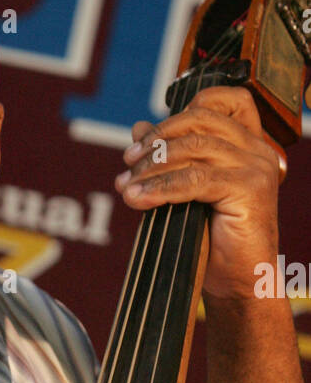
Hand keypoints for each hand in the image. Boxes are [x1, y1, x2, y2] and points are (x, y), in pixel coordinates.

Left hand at [113, 86, 284, 299]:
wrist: (237, 281)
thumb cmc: (213, 239)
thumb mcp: (186, 191)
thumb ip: (169, 157)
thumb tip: (138, 127)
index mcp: (246, 143)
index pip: (220, 100)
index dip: (179, 112)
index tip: (144, 140)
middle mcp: (256, 149)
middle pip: (199, 121)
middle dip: (156, 141)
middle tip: (127, 163)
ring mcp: (256, 167)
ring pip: (194, 149)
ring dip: (152, 167)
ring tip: (126, 187)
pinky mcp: (249, 190)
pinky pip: (196, 180)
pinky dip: (161, 188)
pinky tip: (139, 199)